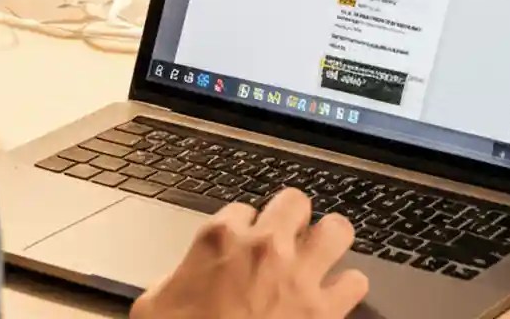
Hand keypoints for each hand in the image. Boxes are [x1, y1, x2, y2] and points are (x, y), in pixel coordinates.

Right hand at [131, 188, 369, 318]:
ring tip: (321, 255)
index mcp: (219, 240)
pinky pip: (355, 282)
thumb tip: (181, 279)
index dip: (244, 228)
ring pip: (336, 230)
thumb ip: (173, 278)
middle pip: (295, 202)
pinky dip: (347, 289)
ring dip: (329, 242)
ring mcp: (299, 276)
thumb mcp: (154, 305)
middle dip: (292, 219)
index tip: (242, 244)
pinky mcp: (324, 311)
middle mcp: (264, 248)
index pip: (242, 210)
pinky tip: (335, 297)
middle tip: (287, 239)